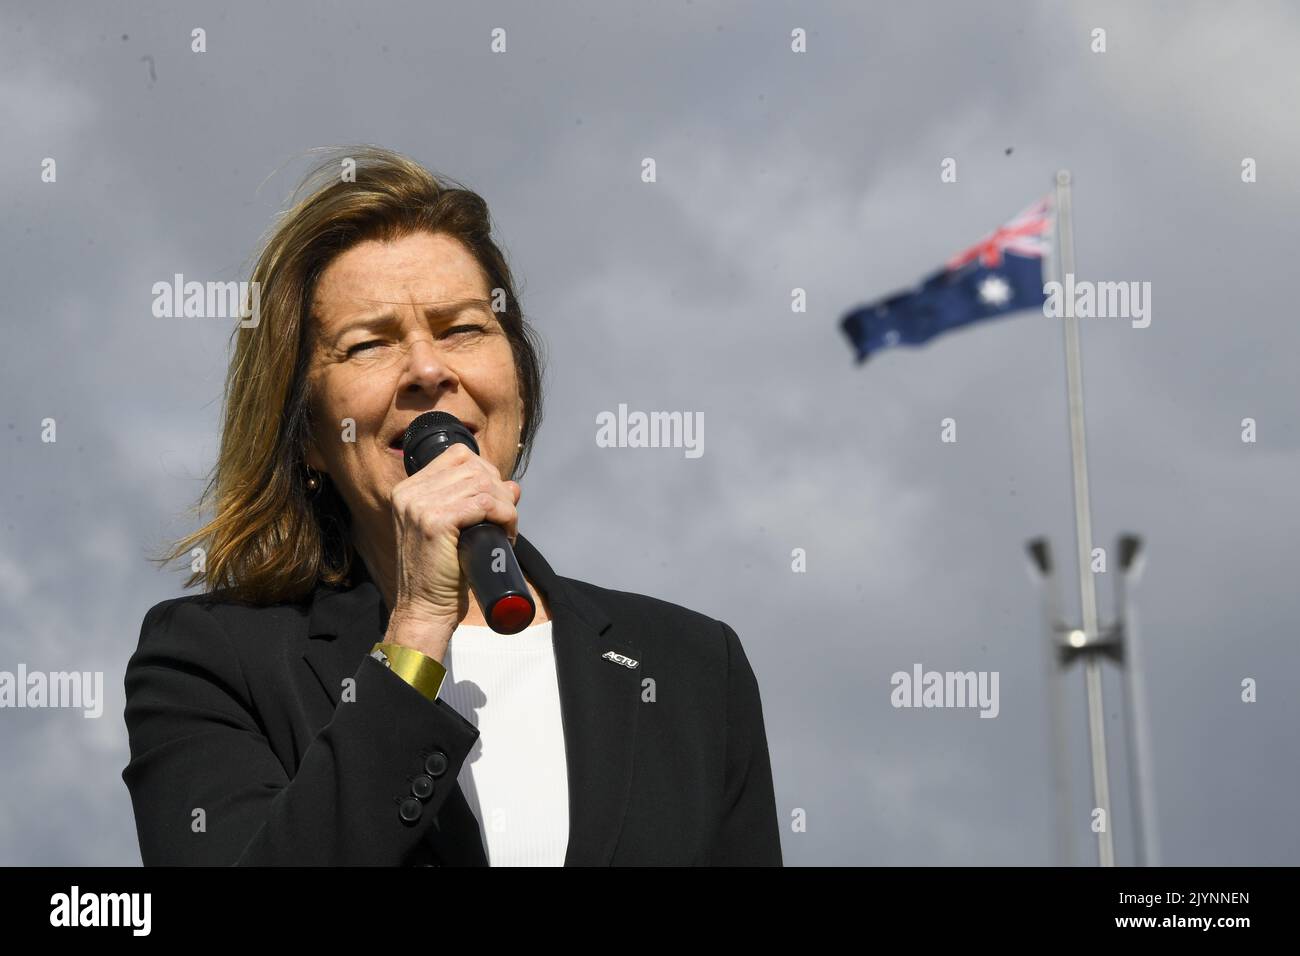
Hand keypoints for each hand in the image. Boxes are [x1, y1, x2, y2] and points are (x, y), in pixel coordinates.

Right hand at [384, 443, 520, 659]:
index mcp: (408, 490)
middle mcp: (409, 493)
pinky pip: (483, 504)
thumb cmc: (441, 574)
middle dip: (499, 490)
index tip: (496, 500)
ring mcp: (419, 505)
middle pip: (473, 467)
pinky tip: (505, 534)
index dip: (486, 473)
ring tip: (506, 530)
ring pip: (482, 484)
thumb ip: (476, 503)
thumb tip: (512, 486)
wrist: (424, 608)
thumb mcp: (456, 530)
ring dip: (505, 506)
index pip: (458, 455)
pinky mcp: (434, 522)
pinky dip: (504, 516)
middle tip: (505, 519)